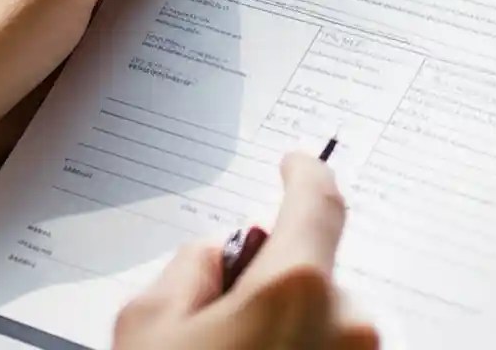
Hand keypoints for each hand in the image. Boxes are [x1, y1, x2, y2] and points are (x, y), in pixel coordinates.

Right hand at [113, 154, 378, 349]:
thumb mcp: (148, 325)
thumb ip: (190, 269)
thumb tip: (219, 258)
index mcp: (296, 289)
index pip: (317, 202)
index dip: (305, 174)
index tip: (298, 164)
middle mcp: (347, 324)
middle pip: (310, 273)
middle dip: (272, 285)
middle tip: (221, 325)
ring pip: (322, 320)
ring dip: (288, 328)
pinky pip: (331, 348)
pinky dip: (301, 349)